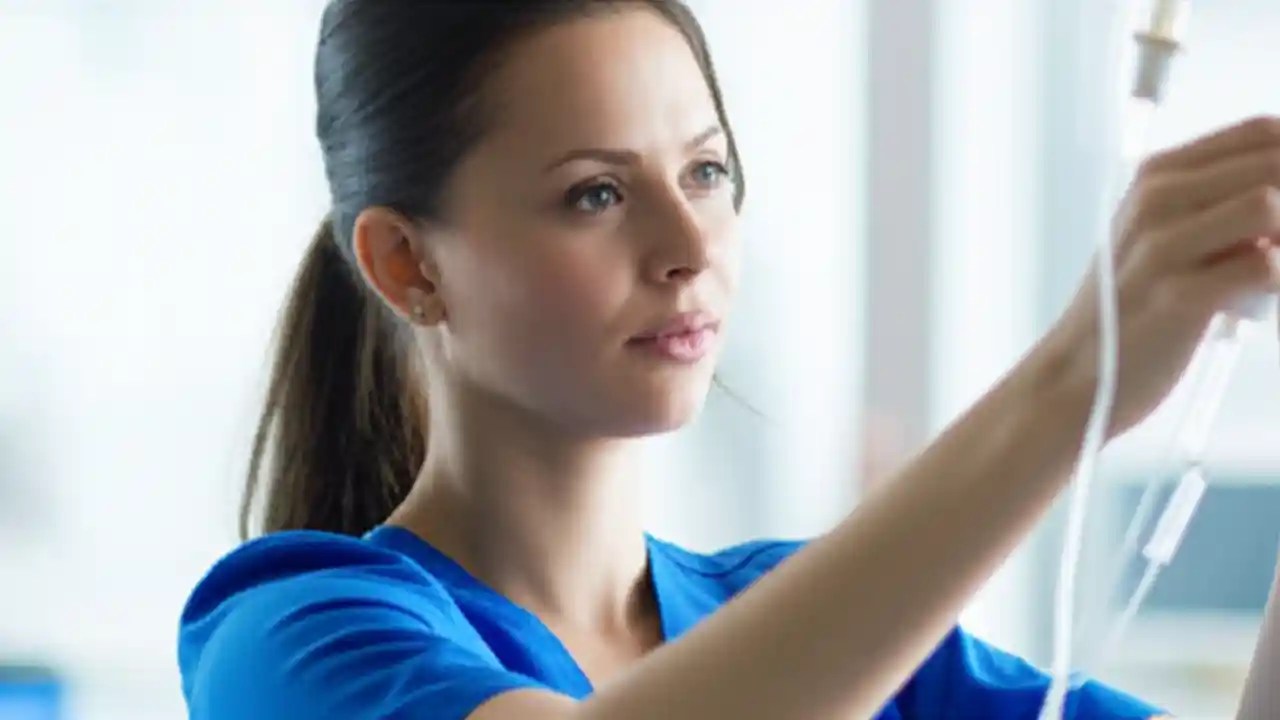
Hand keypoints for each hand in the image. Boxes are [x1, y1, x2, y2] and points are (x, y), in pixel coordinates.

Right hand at [1039, 116, 1279, 436]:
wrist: (1077, 373)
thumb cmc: (1132, 309)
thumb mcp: (1164, 237)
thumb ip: (1222, 208)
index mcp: (1157, 176)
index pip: (1261, 132)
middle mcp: (1156, 199)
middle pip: (1274, 162)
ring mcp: (1161, 245)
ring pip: (1270, 206)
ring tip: (1274, 274)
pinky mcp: (1176, 295)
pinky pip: (1264, 267)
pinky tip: (1261, 302)